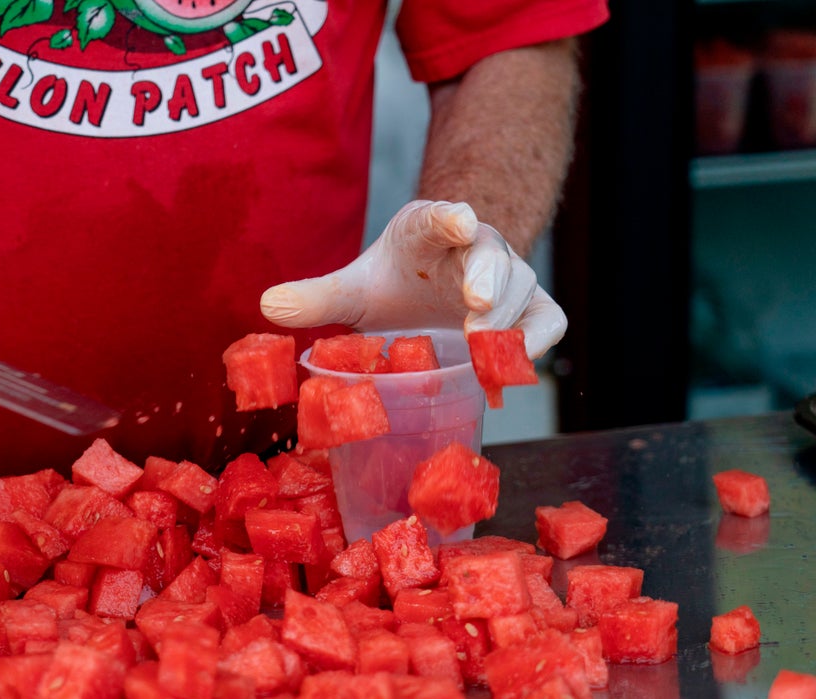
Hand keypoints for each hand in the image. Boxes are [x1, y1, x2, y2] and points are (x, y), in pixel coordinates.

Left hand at [259, 200, 566, 358]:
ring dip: (506, 318)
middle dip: (486, 278)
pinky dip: (538, 340)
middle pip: (492, 254)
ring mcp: (506, 279)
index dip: (451, 217)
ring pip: (523, 288)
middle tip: (473, 307)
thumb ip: (317, 298)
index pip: (443, 216)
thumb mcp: (356, 289)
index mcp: (429, 231)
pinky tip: (514, 364)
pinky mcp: (528, 310)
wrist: (433, 287)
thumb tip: (267, 305)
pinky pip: (548, 320)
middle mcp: (475, 249)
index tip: (458, 221)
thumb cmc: (396, 283)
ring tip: (483, 347)